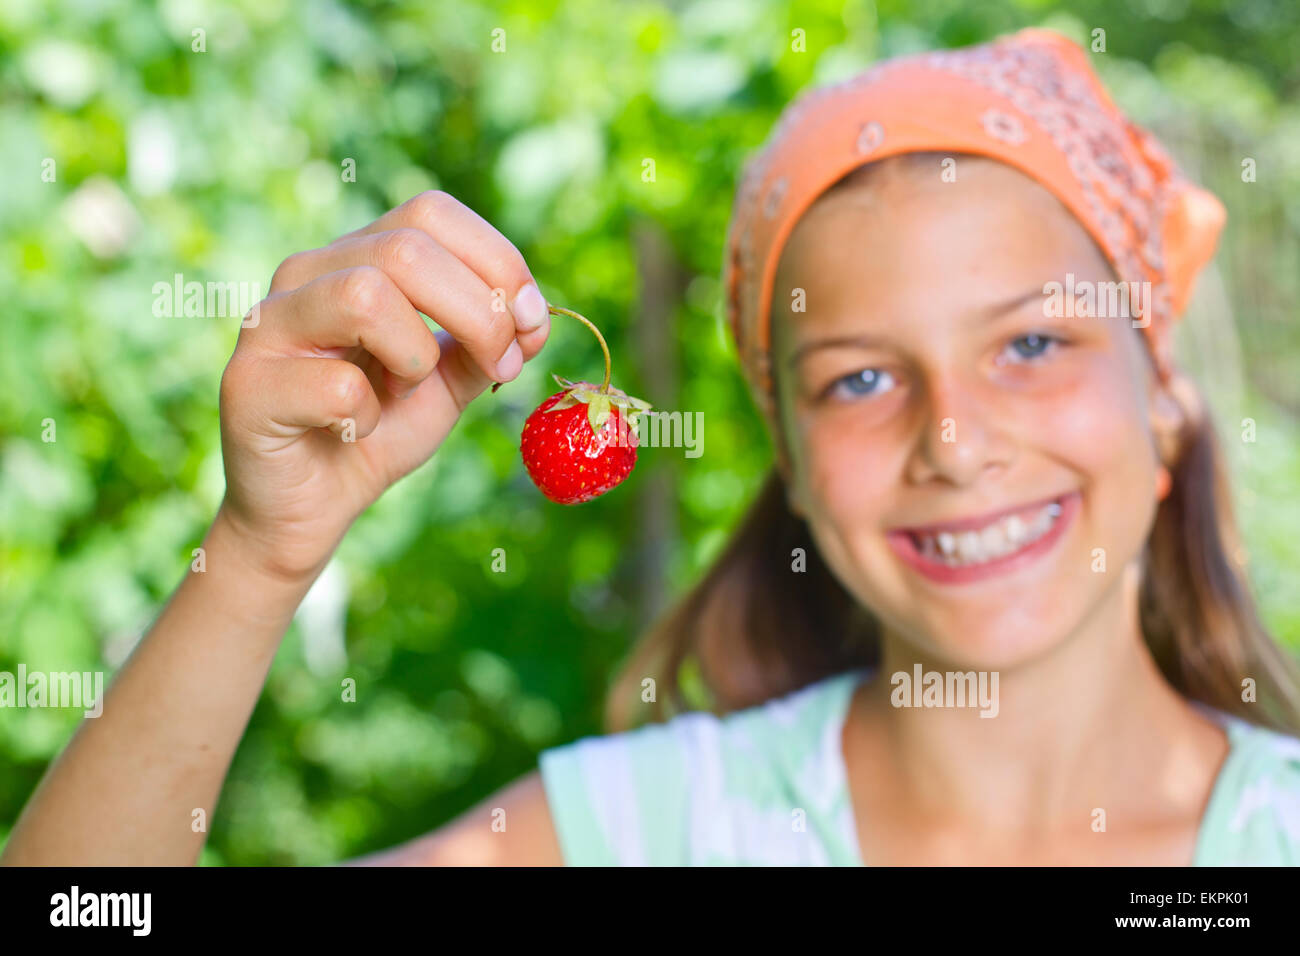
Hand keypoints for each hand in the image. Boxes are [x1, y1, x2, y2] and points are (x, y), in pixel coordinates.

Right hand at [216, 191, 550, 581]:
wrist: (311, 506)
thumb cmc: (377, 431)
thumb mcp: (447, 382)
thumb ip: (484, 343)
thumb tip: (534, 316)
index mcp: (357, 256)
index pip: (431, 213)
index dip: (498, 261)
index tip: (534, 323)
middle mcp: (307, 272)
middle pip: (408, 249)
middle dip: (481, 313)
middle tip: (503, 369)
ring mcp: (269, 323)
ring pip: (365, 294)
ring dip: (416, 355)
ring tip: (407, 392)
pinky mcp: (248, 385)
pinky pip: (335, 384)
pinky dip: (368, 415)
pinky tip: (356, 430)